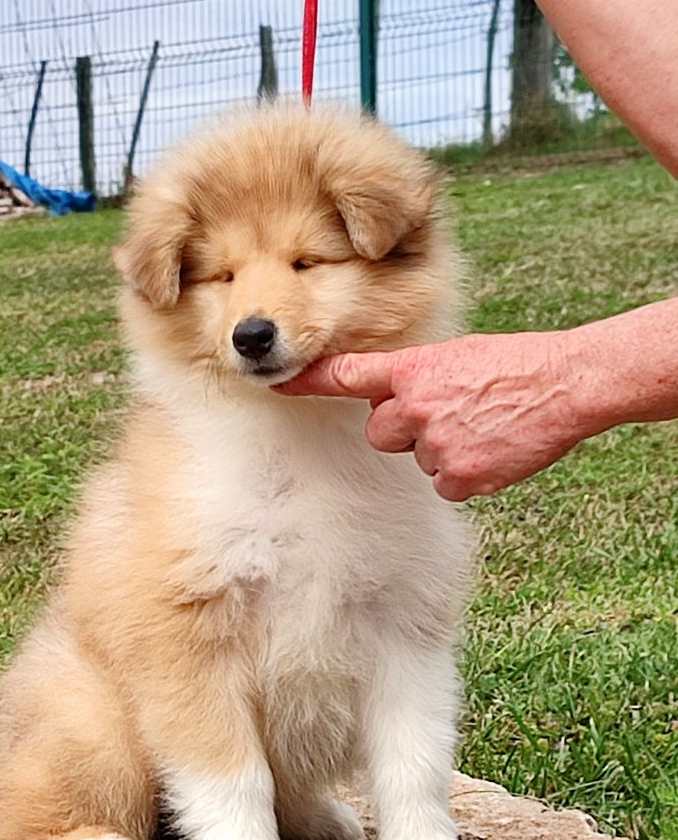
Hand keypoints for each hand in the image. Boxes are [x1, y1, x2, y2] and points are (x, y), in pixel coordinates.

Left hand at [275, 332, 587, 500]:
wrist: (566, 385)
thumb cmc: (514, 365)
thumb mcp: (457, 355)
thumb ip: (417, 377)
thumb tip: (393, 402)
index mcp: (413, 369)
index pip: (346, 375)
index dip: (306, 380)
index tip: (273, 380)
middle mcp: (416, 406)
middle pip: (381, 433)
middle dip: (404, 429)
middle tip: (449, 414)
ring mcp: (438, 444)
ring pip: (418, 459)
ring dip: (441, 450)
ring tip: (481, 427)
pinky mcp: (461, 477)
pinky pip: (444, 483)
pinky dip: (463, 474)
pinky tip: (491, 450)